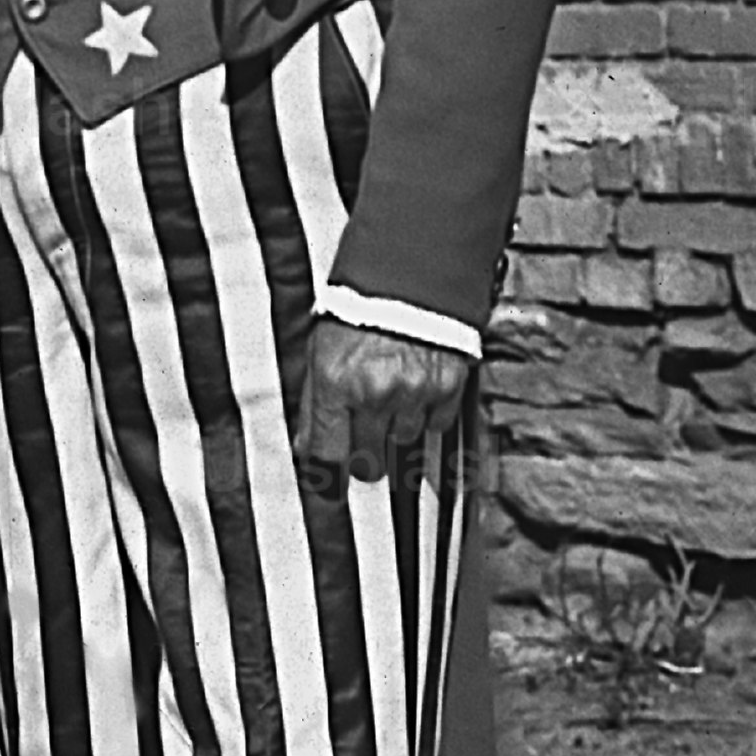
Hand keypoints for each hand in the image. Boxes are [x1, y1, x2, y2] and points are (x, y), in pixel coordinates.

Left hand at [298, 318, 473, 489]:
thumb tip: (307, 448)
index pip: (326, 455)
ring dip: (395, 431)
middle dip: (364, 456)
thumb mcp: (321, 348)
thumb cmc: (361, 308)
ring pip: (402, 445)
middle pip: (368, 462)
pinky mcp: (448, 387)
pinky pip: (436, 426)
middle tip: (363, 438)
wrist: (414, 269)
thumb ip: (313, 402)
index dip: (327, 477)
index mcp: (334, 381)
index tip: (330, 485)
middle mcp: (373, 392)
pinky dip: (427, 415)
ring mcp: (413, 392)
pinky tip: (418, 389)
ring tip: (391, 398)